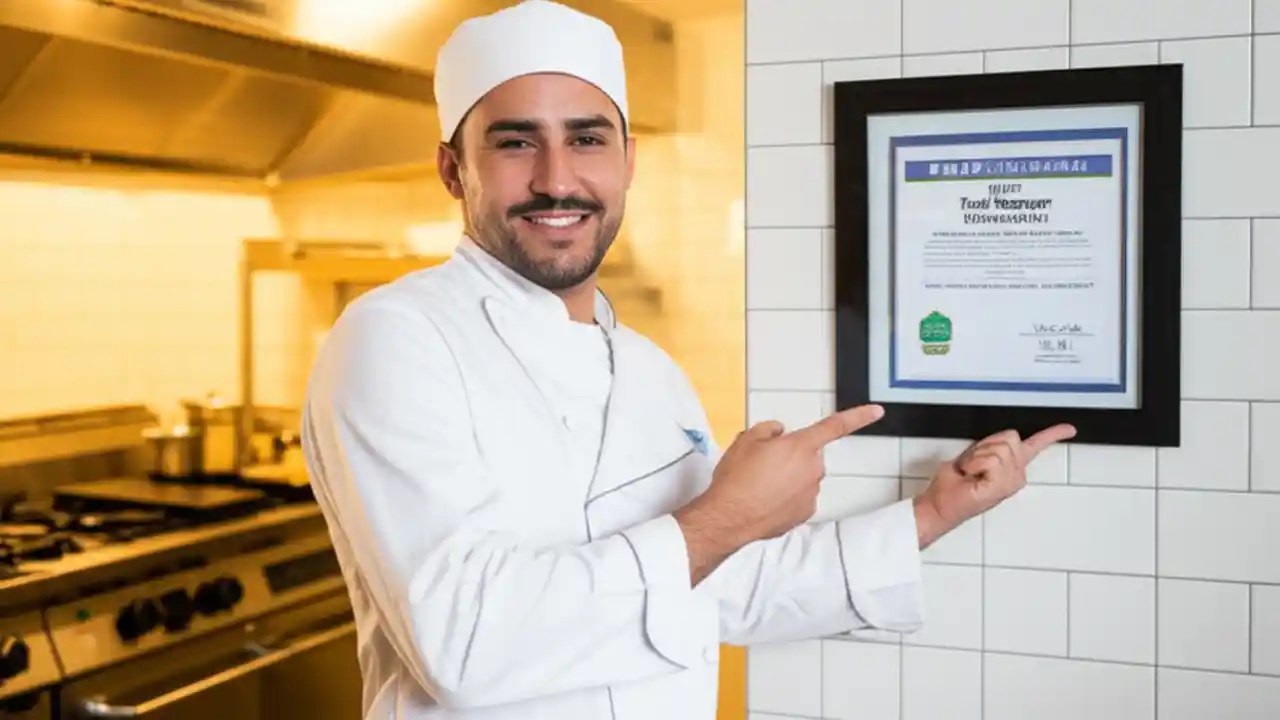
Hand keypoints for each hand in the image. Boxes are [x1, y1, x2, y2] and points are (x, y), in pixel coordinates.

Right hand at [674, 404, 885, 582]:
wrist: (729, 518)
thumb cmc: (737, 478)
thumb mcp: (745, 440)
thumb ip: (769, 429)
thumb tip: (779, 434)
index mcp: (800, 446)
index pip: (835, 426)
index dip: (858, 417)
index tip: (877, 411)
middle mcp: (812, 469)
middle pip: (809, 455)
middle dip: (793, 456)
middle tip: (764, 463)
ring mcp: (811, 493)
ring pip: (804, 476)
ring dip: (789, 477)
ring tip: (760, 485)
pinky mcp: (805, 513)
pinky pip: (800, 497)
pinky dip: (787, 497)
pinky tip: (766, 500)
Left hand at [914, 424, 1076, 547]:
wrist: (940, 504)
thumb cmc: (954, 483)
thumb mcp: (975, 455)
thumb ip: (992, 446)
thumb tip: (1007, 437)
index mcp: (1012, 465)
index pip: (1037, 445)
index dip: (1054, 434)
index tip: (1070, 429)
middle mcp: (1017, 474)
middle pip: (1010, 436)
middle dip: (986, 444)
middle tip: (972, 464)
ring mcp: (1011, 482)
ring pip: (1001, 447)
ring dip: (978, 455)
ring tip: (971, 471)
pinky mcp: (1002, 487)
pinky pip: (992, 460)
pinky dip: (975, 463)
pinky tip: (972, 476)